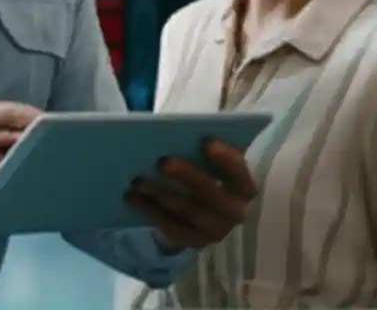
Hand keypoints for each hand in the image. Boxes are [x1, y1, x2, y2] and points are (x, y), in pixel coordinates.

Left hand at [124, 139, 257, 250]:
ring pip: (187, 212)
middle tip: (162, 161)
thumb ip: (200, 150)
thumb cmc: (205, 173)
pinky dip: (150, 211)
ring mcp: (215, 230)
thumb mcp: (210, 162)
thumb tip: (175, 133)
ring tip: (138, 180)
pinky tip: (132, 197)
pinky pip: (171, 228)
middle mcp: (234, 211)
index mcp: (244, 186)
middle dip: (186, 176)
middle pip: (210, 193)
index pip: (239, 171)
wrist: (205, 211)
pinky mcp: (194, 242)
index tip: (205, 141)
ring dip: (160, 194)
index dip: (224, 157)